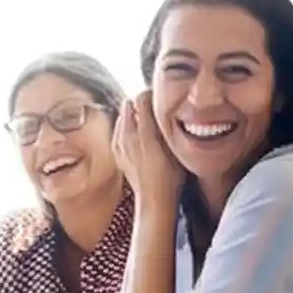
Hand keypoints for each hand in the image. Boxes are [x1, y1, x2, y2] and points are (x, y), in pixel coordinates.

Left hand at [112, 90, 186, 204]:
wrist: (154, 198)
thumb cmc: (170, 175)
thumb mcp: (175, 147)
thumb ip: (167, 125)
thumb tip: (164, 105)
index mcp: (146, 133)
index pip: (142, 98)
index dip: (151, 94)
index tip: (160, 96)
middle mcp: (129, 136)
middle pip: (129, 104)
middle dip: (140, 101)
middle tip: (152, 106)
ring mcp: (120, 143)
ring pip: (122, 115)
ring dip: (132, 112)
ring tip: (145, 118)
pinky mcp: (117, 151)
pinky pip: (118, 129)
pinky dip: (125, 125)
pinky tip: (135, 130)